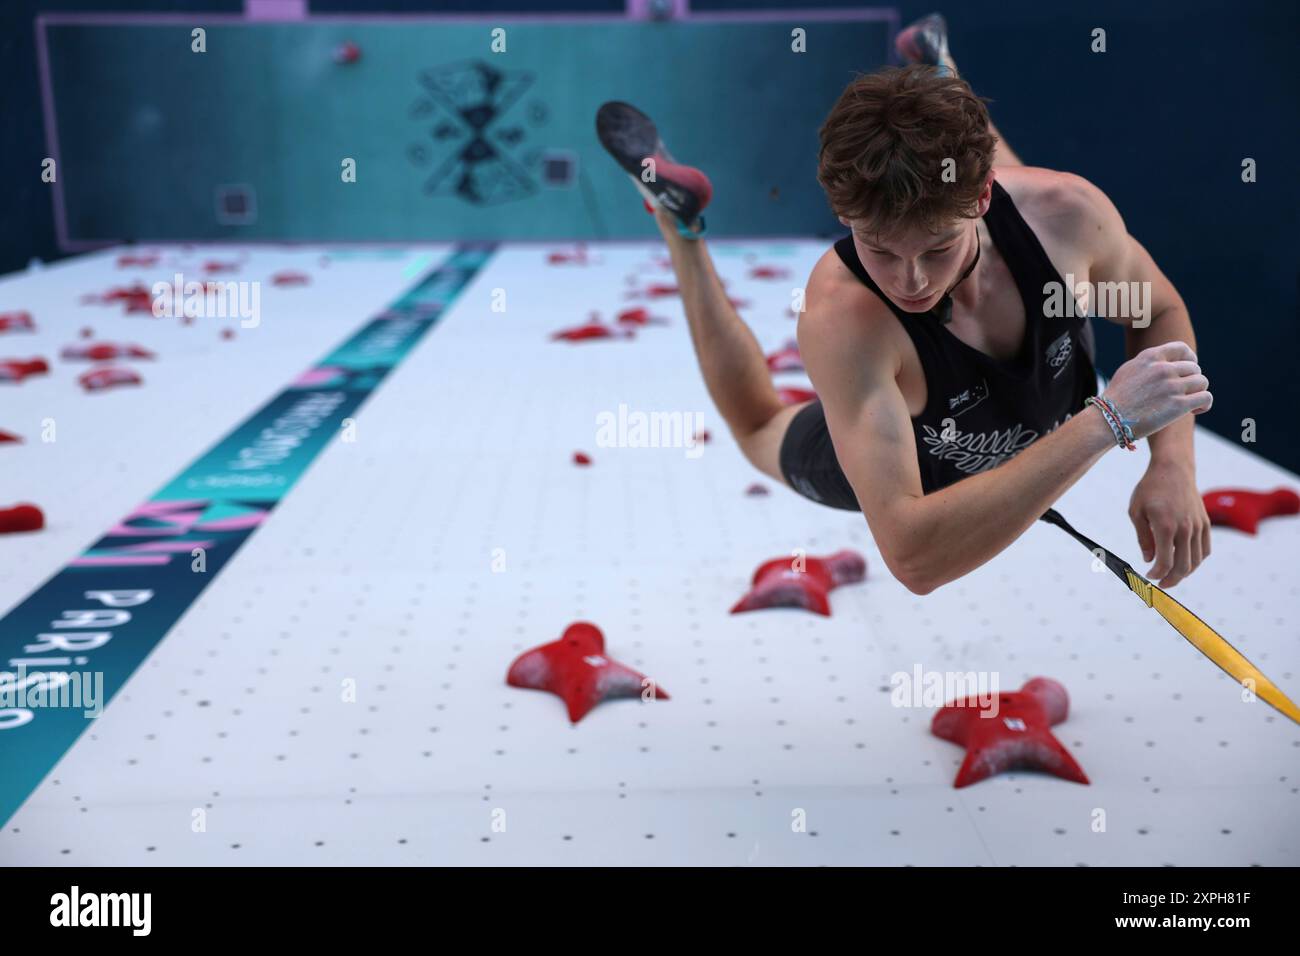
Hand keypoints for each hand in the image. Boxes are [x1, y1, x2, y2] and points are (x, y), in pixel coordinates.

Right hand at [1101, 342, 1210, 440]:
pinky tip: (1195, 410)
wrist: (1107, 420)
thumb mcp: (1130, 370)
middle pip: (1194, 368)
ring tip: (1189, 403)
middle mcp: (1163, 368)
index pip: (1182, 349)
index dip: (1190, 358)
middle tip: (1183, 393)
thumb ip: (1150, 363)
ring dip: (1198, 392)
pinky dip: (1204, 404)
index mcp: (1150, 356)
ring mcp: (1171, 386)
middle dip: (1192, 380)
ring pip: (1202, 382)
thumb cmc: (1117, 398)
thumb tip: (1170, 362)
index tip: (1189, 369)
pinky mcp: (1178, 405)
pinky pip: (1205, 398)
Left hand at [1128, 459, 1210, 587]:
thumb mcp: (1136, 512)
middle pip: (1183, 566)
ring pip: (1196, 560)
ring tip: (1172, 575)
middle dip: (1172, 580)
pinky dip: (1196, 560)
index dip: (1156, 575)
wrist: (1173, 469)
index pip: (1165, 562)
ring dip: (1184, 573)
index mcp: (1165, 526)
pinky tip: (1185, 562)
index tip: (1149, 577)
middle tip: (1161, 584)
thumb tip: (1148, 559)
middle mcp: (1185, 528)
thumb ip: (1143, 538)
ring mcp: (1198, 526)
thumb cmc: (1150, 489)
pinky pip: (1205, 550)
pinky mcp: (1205, 523)